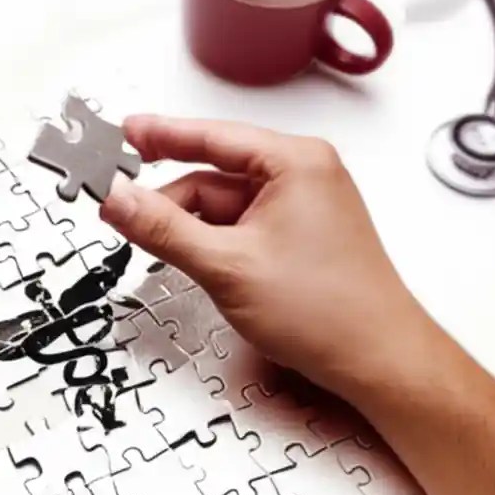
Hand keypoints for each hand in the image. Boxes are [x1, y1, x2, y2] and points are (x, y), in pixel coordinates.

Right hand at [101, 116, 440, 403]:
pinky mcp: (298, 238)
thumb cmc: (327, 311)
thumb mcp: (226, 265)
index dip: (160, 135)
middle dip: (169, 202)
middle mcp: (302, 176)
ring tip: (165, 257)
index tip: (122, 133)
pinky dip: (212, 244)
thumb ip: (162, 228)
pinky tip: (196, 266)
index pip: (212, 137)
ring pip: (222, 208)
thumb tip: (117, 197)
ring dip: (190, 230)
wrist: (376, 361)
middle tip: (121, 213)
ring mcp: (301, 208)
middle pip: (211, 177)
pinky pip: (240, 228)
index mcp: (295, 163)